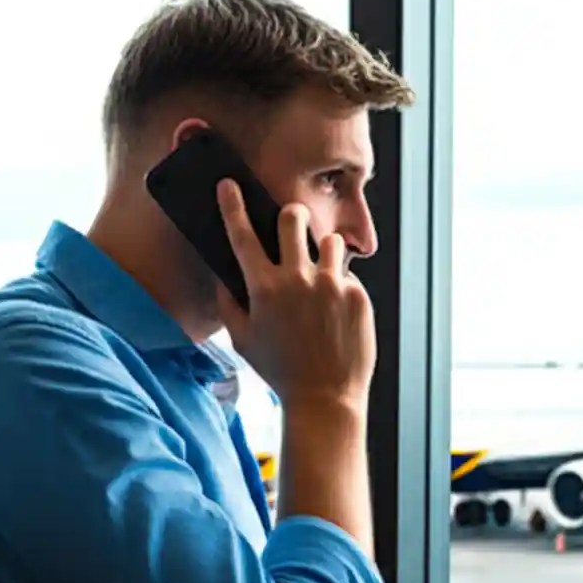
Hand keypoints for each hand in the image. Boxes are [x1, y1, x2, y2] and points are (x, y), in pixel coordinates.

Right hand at [214, 178, 375, 413]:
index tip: (229, 184)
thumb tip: (224, 276)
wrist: (325, 398)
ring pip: (329, 241)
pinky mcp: (358, 296)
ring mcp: (331, 286)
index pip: (242, 235)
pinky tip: (337, 315)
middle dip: (292, 215)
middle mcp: (298, 280)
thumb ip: (229, 304)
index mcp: (264, 288)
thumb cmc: (280, 370)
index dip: (232, 205)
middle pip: (293, 217)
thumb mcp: (242, 339)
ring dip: (322, 252)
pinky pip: (348, 276)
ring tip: (321, 280)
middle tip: (293, 226)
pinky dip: (341, 288)